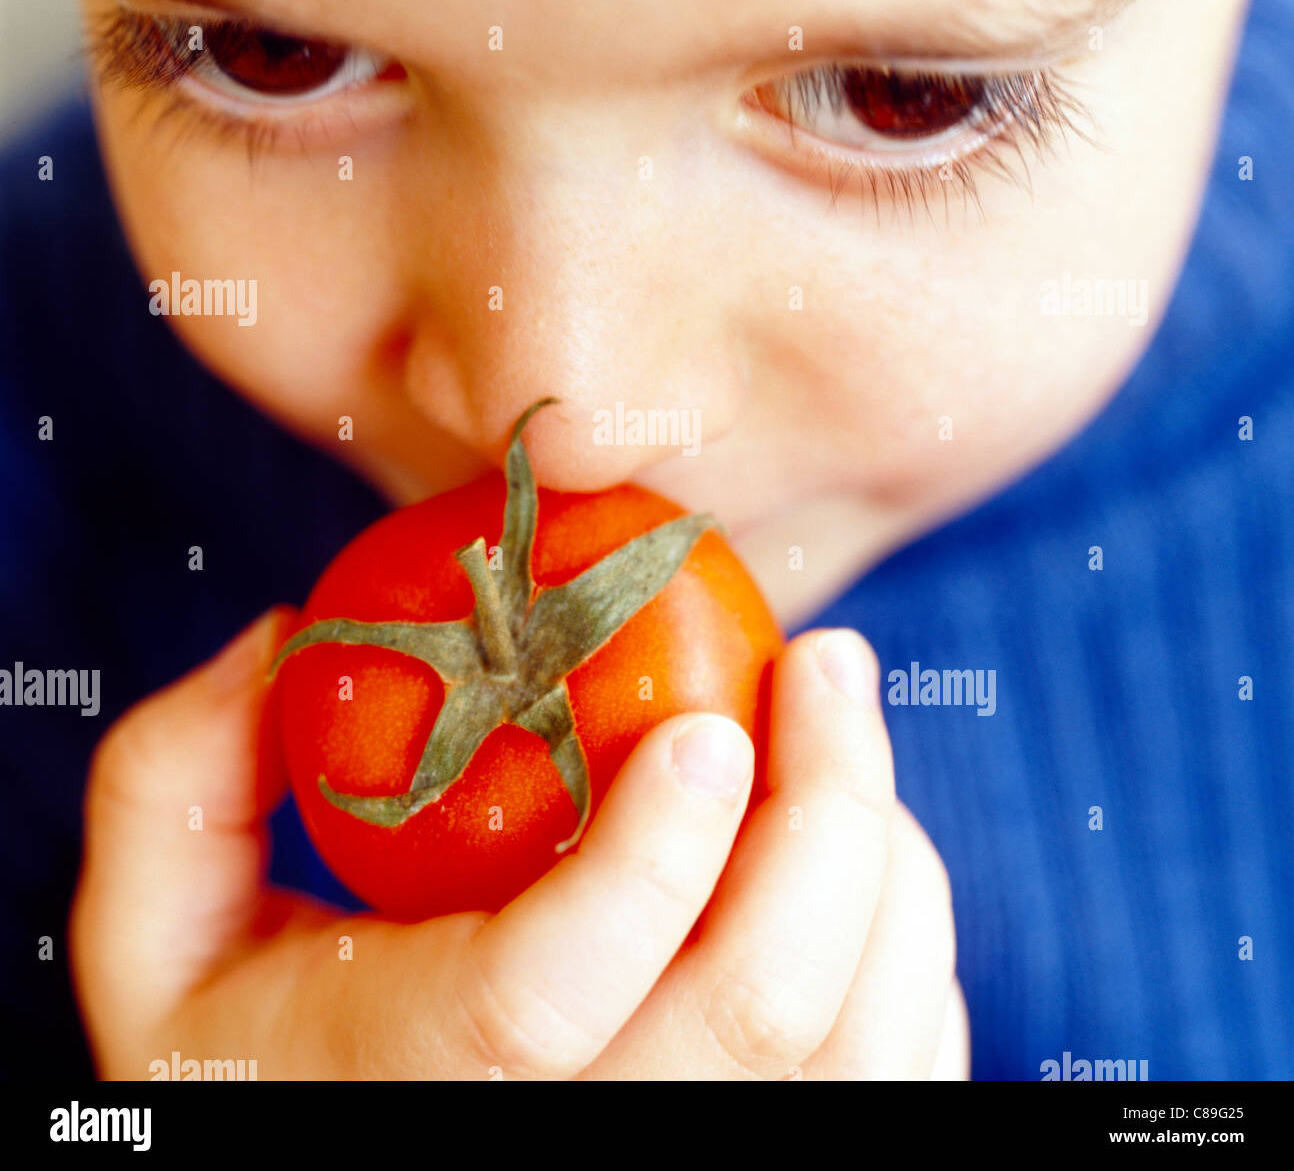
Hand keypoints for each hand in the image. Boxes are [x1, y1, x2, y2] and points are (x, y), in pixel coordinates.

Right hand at [71, 610, 966, 1078]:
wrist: (334, 1142)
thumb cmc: (259, 1057)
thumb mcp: (160, 936)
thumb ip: (178, 779)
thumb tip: (283, 636)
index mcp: (414, 1081)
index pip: (548, 996)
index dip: (649, 858)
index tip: (708, 723)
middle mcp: (576, 1149)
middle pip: (759, 1014)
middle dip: (828, 810)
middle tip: (829, 662)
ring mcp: (685, 1165)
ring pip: (860, 1044)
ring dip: (884, 865)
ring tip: (845, 738)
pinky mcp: (770, 1156)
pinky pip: (899, 1068)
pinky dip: (906, 945)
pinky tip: (859, 855)